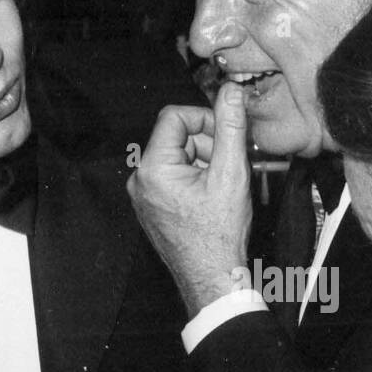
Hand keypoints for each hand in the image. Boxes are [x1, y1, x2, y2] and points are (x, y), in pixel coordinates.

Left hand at [127, 81, 251, 315]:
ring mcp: (144, 196)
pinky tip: (212, 197)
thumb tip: (231, 92)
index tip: (226, 134)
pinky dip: (195, 179)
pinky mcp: (152, 207)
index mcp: (153, 168)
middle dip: (207, 145)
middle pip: (176, 138)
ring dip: (204, 163)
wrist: (212, 278)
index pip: (174, 116)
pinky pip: (173, 178)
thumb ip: (230, 127)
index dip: (205, 119)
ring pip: (177, 158)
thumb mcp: (231, 174)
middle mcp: (141, 180)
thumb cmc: (219, 236)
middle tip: (231, 165)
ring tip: (223, 186)